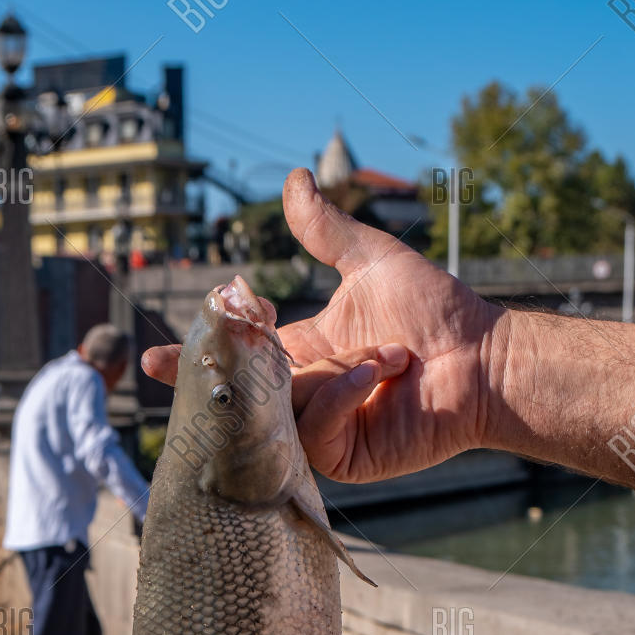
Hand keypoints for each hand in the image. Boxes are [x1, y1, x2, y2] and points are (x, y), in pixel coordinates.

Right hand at [141, 168, 501, 481]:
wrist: (482, 358)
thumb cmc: (436, 311)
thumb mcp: (369, 259)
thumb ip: (324, 229)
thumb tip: (293, 178)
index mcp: (306, 353)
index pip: (239, 358)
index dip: (197, 360)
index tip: (152, 360)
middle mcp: (307, 393)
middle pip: (245, 393)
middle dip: (229, 379)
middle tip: (215, 359)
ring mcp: (325, 429)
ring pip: (278, 413)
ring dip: (326, 376)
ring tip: (379, 353)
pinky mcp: (346, 456)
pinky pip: (315, 434)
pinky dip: (341, 398)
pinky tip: (376, 375)